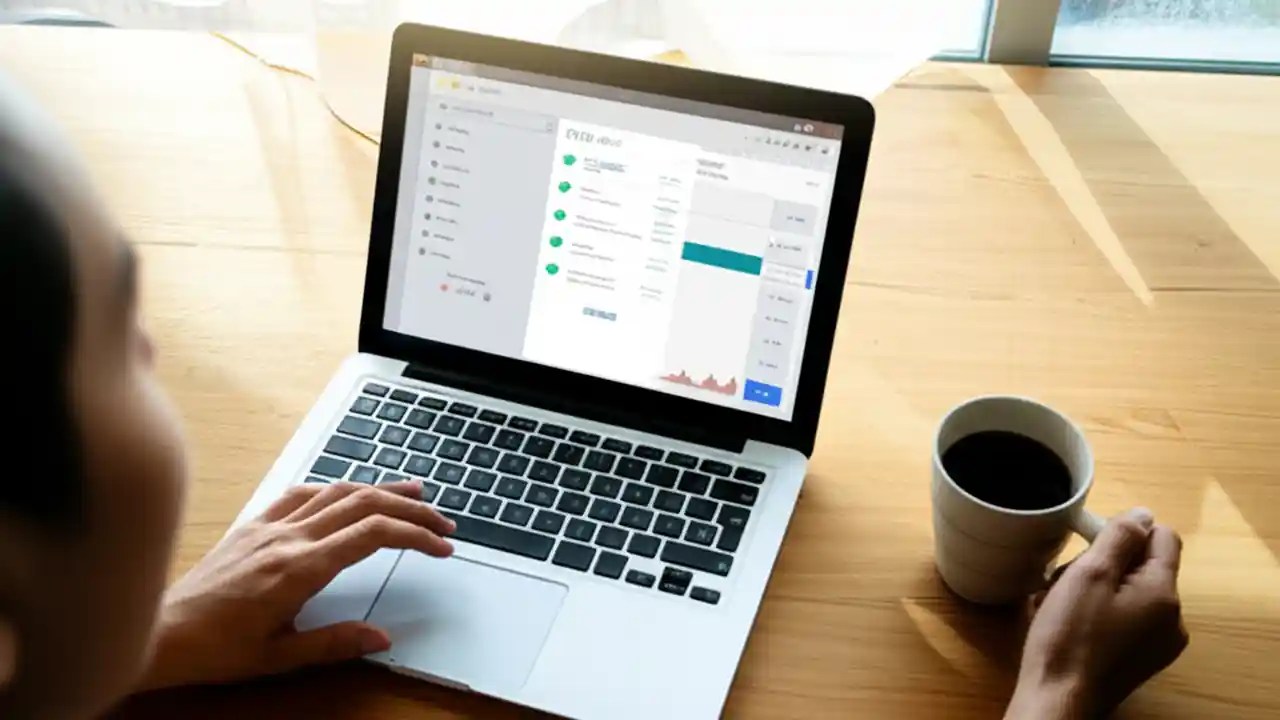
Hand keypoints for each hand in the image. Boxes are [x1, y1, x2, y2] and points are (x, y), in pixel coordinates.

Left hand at [137, 481, 454, 690]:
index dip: (415, 535)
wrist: (159, 633)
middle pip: (364, 503)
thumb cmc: (214, 650)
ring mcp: (269, 526)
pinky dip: (336, 489)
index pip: (373, 534)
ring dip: (380, 488)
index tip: (442, 547)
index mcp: (298, 568)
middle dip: (411, 509)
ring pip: (336, 491)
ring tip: (414, 492)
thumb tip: (382, 637)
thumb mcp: (279, 658)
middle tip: (443, 522)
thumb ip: (335, 644)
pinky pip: (302, 494)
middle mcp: (287, 538)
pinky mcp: (253, 525)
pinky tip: (349, 493)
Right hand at [1005, 508, 1187, 719]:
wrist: (1058, 699)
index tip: (1089, 546)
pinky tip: (1070, 622)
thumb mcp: (1091, 574)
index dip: (1125, 533)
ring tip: (1060, 602)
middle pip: (1142, 565)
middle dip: (1103, 564)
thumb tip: (1142, 513)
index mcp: (1164, 594)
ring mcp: (1158, 643)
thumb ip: (1119, 538)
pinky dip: (1098, 611)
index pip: (1162, 537)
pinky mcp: (1139, 659)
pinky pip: (1124, 617)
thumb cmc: (1069, 636)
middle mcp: (1172, 619)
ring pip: (1129, 591)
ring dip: (1095, 588)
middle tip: (1065, 580)